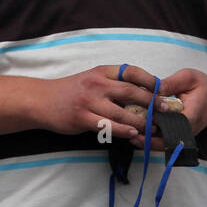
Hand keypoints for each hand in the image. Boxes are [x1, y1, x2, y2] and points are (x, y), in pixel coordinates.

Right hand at [36, 64, 157, 140]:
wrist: (42, 100)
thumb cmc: (70, 90)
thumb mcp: (91, 78)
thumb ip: (112, 83)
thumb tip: (140, 93)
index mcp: (102, 72)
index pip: (131, 71)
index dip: (149, 79)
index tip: (162, 88)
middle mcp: (97, 84)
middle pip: (130, 92)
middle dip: (151, 101)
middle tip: (165, 109)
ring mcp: (89, 101)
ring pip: (121, 112)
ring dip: (140, 121)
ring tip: (153, 127)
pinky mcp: (82, 118)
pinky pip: (107, 126)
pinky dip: (122, 131)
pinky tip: (133, 134)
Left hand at [131, 68, 206, 150]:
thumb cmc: (203, 87)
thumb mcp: (188, 78)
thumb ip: (171, 84)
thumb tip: (153, 89)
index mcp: (191, 115)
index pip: (172, 124)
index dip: (156, 122)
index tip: (141, 118)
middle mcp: (188, 130)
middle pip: (166, 139)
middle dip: (148, 136)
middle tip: (130, 131)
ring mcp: (184, 136)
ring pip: (164, 145)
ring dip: (147, 141)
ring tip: (130, 136)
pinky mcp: (179, 137)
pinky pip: (164, 142)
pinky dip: (151, 140)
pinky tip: (137, 135)